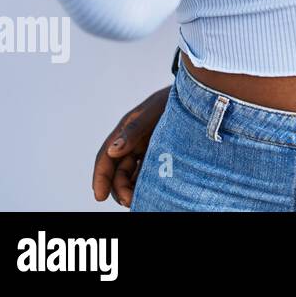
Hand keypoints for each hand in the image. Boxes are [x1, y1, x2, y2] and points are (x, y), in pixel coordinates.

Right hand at [92, 87, 167, 207]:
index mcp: (124, 133)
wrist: (196, 94)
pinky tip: (152, 193)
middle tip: (129, 201)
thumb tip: (113, 151)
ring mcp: (146, 150)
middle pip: (118, 172)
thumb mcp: (151, 112)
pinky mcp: (160, 154)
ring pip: (132, 176)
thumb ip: (133, 131)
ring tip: (140, 200)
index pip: (105, 159)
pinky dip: (146, 185)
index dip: (100, 178)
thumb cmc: (170, 99)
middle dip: (119, 189)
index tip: (99, 197)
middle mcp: (131, 144)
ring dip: (132, 189)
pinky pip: (148, 174)